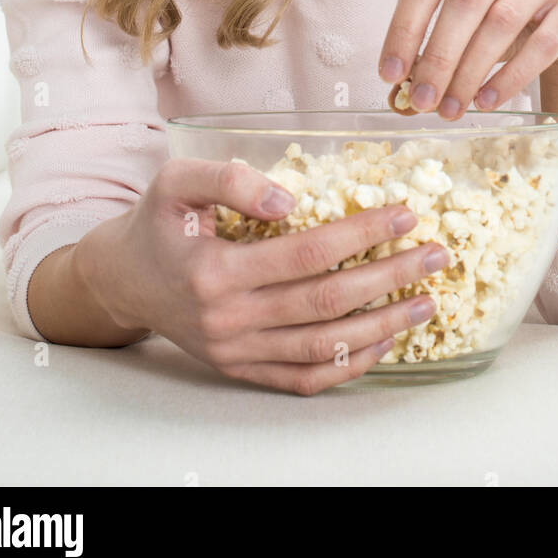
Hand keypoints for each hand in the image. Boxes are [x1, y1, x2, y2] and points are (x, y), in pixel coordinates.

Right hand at [78, 157, 447, 395]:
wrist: (121, 278)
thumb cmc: (154, 223)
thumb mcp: (176, 182)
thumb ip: (228, 179)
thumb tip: (288, 201)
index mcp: (216, 271)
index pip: (307, 252)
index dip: (361, 234)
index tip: (405, 215)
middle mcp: (230, 319)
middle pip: (327, 302)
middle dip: (390, 278)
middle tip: (437, 256)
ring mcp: (237, 352)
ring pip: (323, 347)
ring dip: (382, 326)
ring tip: (426, 302)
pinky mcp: (241, 370)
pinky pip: (303, 378)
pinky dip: (348, 366)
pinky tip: (383, 342)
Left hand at [378, 0, 557, 118]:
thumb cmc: (507, 12)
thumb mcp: (468, 16)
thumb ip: (433, 43)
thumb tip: (397, 93)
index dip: (403, 27)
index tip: (389, 74)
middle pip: (463, 0)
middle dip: (437, 57)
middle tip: (421, 101)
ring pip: (500, 23)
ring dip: (470, 72)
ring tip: (451, 108)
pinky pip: (542, 45)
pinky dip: (509, 77)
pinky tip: (487, 101)